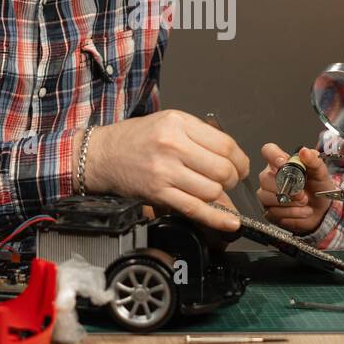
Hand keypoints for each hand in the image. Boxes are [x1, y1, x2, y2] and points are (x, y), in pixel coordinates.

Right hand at [82, 110, 249, 231]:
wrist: (102, 155)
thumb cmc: (136, 138)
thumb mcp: (168, 121)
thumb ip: (199, 134)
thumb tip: (232, 157)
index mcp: (178, 124)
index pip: (225, 145)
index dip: (240, 160)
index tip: (240, 166)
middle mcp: (172, 146)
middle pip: (222, 169)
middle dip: (232, 178)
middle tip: (228, 179)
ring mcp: (164, 172)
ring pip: (211, 190)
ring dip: (219, 194)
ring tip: (212, 189)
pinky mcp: (158, 193)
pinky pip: (195, 208)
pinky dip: (216, 218)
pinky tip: (230, 222)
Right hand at [256, 144, 334, 234]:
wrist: (321, 210)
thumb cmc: (318, 188)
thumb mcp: (321, 173)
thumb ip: (314, 161)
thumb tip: (304, 151)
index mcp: (281, 162)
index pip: (268, 151)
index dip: (273, 156)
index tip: (283, 163)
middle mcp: (271, 176)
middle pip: (266, 178)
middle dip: (287, 188)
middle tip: (303, 194)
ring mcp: (267, 194)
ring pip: (267, 196)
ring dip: (291, 202)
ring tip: (305, 202)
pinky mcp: (268, 210)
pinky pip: (273, 212)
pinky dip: (292, 213)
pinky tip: (302, 211)